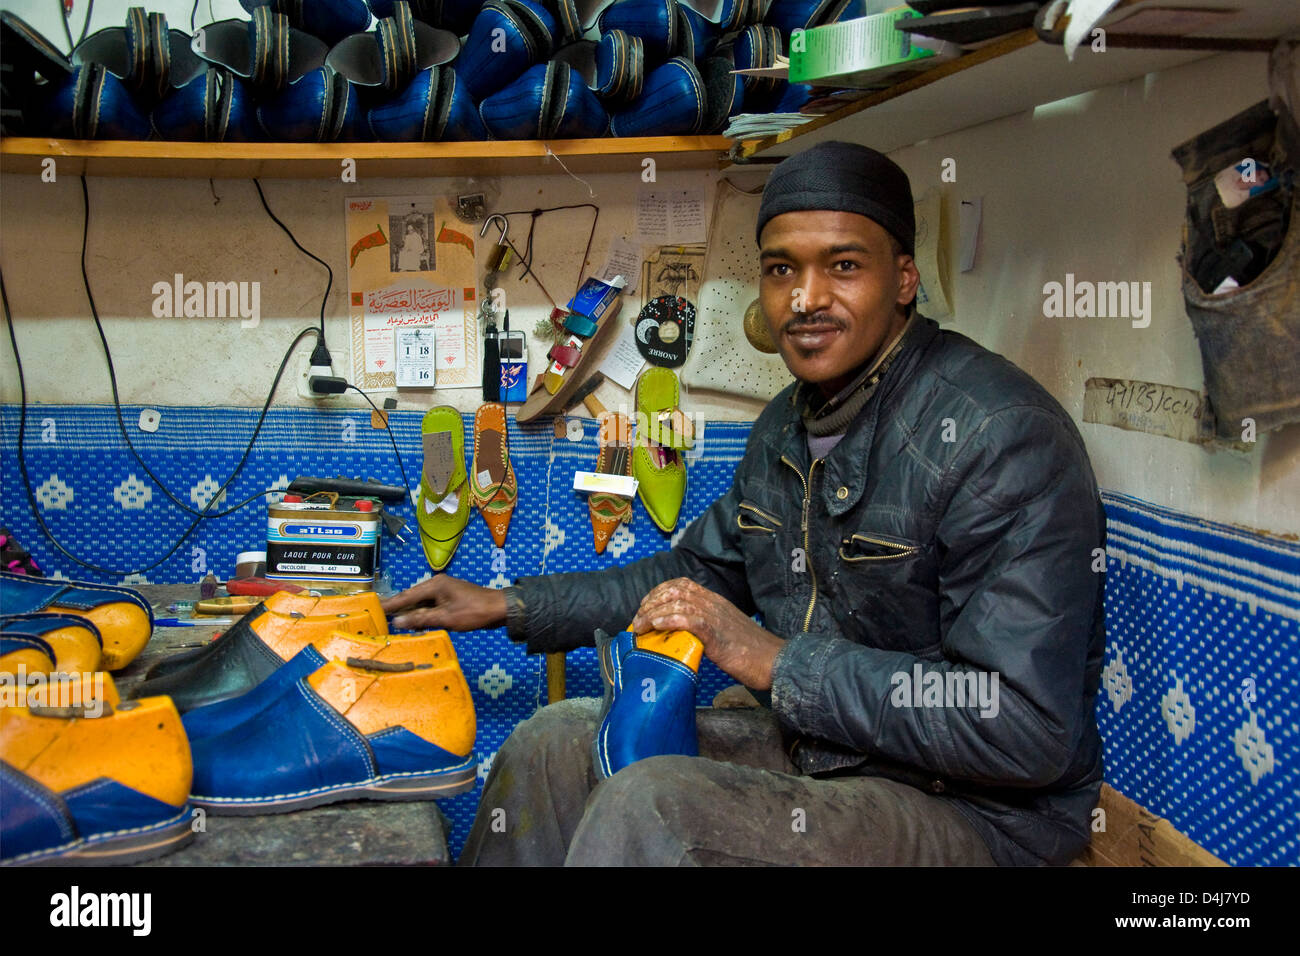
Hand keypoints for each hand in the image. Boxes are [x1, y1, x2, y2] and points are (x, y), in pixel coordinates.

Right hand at [382, 575, 506, 631]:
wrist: (499, 609)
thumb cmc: (474, 612)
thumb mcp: (446, 618)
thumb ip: (421, 619)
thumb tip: (398, 622)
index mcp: (435, 585)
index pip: (407, 595)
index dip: (390, 604)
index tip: (375, 609)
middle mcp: (437, 585)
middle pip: (412, 598)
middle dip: (397, 609)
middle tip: (380, 618)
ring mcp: (444, 592)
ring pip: (421, 603)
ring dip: (410, 613)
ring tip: (393, 623)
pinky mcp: (449, 600)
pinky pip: (430, 607)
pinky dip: (422, 615)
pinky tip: (415, 624)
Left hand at [631, 578, 784, 690]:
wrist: (772, 661)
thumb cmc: (749, 652)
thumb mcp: (724, 631)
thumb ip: (705, 626)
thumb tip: (681, 633)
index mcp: (715, 601)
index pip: (682, 584)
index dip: (659, 591)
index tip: (646, 606)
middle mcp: (713, 603)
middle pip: (676, 590)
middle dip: (651, 601)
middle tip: (638, 619)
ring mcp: (715, 616)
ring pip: (678, 601)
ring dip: (654, 612)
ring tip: (641, 626)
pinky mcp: (715, 632)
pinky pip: (688, 618)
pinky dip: (668, 620)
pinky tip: (657, 627)